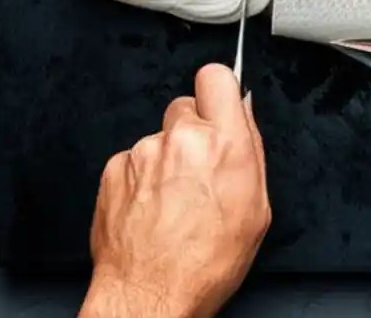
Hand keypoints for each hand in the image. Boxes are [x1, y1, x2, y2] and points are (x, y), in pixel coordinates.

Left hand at [80, 65, 269, 317]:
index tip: (218, 107)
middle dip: (192, 131)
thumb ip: (250, 151)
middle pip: (185, 106)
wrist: (150, 296)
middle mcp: (182, 140)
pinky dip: (141, 180)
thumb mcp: (256, 210)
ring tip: (172, 203)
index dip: (218, 89)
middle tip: (197, 170)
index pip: (216, 76)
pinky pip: (133, 160)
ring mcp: (143, 152)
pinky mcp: (114, 169)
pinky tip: (151, 211)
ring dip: (166, 160)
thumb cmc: (205, 264)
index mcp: (225, 145)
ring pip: (158, 137)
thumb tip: (243, 115)